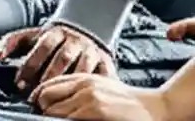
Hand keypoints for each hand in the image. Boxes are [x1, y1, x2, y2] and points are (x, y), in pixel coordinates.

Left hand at [0, 24, 115, 89]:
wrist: (83, 28)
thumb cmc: (53, 39)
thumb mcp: (32, 36)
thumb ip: (12, 43)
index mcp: (55, 32)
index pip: (42, 46)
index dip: (30, 65)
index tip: (20, 82)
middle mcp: (74, 40)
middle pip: (62, 58)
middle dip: (48, 78)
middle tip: (38, 96)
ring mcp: (91, 50)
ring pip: (82, 68)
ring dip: (69, 84)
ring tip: (58, 101)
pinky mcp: (105, 60)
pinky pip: (103, 74)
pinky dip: (96, 84)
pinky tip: (86, 96)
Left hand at [32, 75, 169, 120]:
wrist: (155, 110)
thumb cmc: (128, 105)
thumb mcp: (101, 89)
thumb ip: (78, 91)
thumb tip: (49, 101)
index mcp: (84, 78)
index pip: (47, 85)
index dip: (39, 100)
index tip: (40, 110)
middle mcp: (84, 84)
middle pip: (44, 98)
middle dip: (43, 111)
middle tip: (50, 119)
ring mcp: (89, 98)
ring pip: (52, 112)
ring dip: (52, 120)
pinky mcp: (95, 111)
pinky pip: (66, 118)